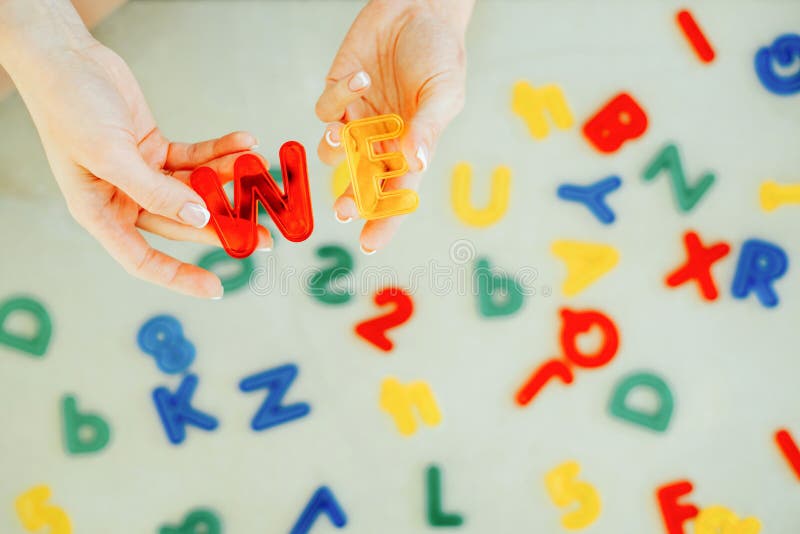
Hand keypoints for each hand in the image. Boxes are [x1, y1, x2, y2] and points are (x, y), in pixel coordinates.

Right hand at [6, 38, 271, 297]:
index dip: (180, 277)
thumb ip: (155, 190)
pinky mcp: (155, 148)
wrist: (63, 56)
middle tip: (264, 237)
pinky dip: (219, 152)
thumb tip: (198, 217)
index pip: (142, 260)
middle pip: (181, 224)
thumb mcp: (110, 155)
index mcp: (100, 212)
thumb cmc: (69, 107)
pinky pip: (195, 158)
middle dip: (224, 227)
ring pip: (194, 190)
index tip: (217, 288)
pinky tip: (244, 143)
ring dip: (227, 181)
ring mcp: (142, 174)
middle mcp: (123, 198)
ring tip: (258, 171)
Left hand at [315, 0, 472, 253]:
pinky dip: (338, 100)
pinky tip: (361, 78)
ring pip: (336, 152)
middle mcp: (382, 138)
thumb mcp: (444, 91)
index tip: (369, 243)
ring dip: (336, 149)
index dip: (384, 220)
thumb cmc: (440, 52)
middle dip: (352, 198)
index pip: (398, 193)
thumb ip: (428, 127)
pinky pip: (327, 111)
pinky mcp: (337, 93)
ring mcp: (357, 117)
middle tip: (344, 208)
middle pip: (363, 182)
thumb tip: (417, 164)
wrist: (418, 6)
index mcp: (412, 147)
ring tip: (343, 135)